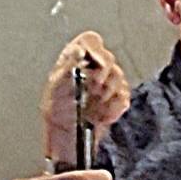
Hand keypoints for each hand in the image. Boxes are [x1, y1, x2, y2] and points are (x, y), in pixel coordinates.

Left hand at [40, 31, 134, 155]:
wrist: (68, 139)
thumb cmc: (57, 113)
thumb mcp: (56, 87)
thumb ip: (67, 67)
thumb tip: (77, 50)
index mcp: (75, 59)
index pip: (90, 41)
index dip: (95, 50)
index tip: (93, 65)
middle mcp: (92, 67)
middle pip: (109, 59)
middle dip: (101, 78)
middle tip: (91, 91)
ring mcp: (107, 82)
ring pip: (119, 78)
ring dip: (106, 95)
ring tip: (93, 106)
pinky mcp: (117, 98)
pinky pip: (125, 98)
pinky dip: (113, 109)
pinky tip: (101, 115)